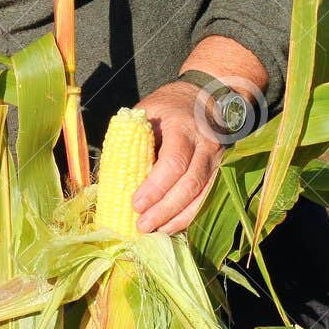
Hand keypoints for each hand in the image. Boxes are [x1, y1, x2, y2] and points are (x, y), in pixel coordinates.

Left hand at [128, 80, 225, 234]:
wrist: (205, 97)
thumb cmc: (168, 107)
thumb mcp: (146, 112)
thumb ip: (130, 139)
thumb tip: (109, 174)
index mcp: (183, 127)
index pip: (173, 162)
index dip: (155, 187)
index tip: (135, 204)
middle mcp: (205, 146)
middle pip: (189, 185)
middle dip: (165, 209)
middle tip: (142, 226)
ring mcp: (216, 160)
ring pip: (202, 196)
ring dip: (177, 218)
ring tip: (155, 231)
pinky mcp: (219, 172)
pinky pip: (206, 199)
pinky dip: (189, 215)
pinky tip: (171, 226)